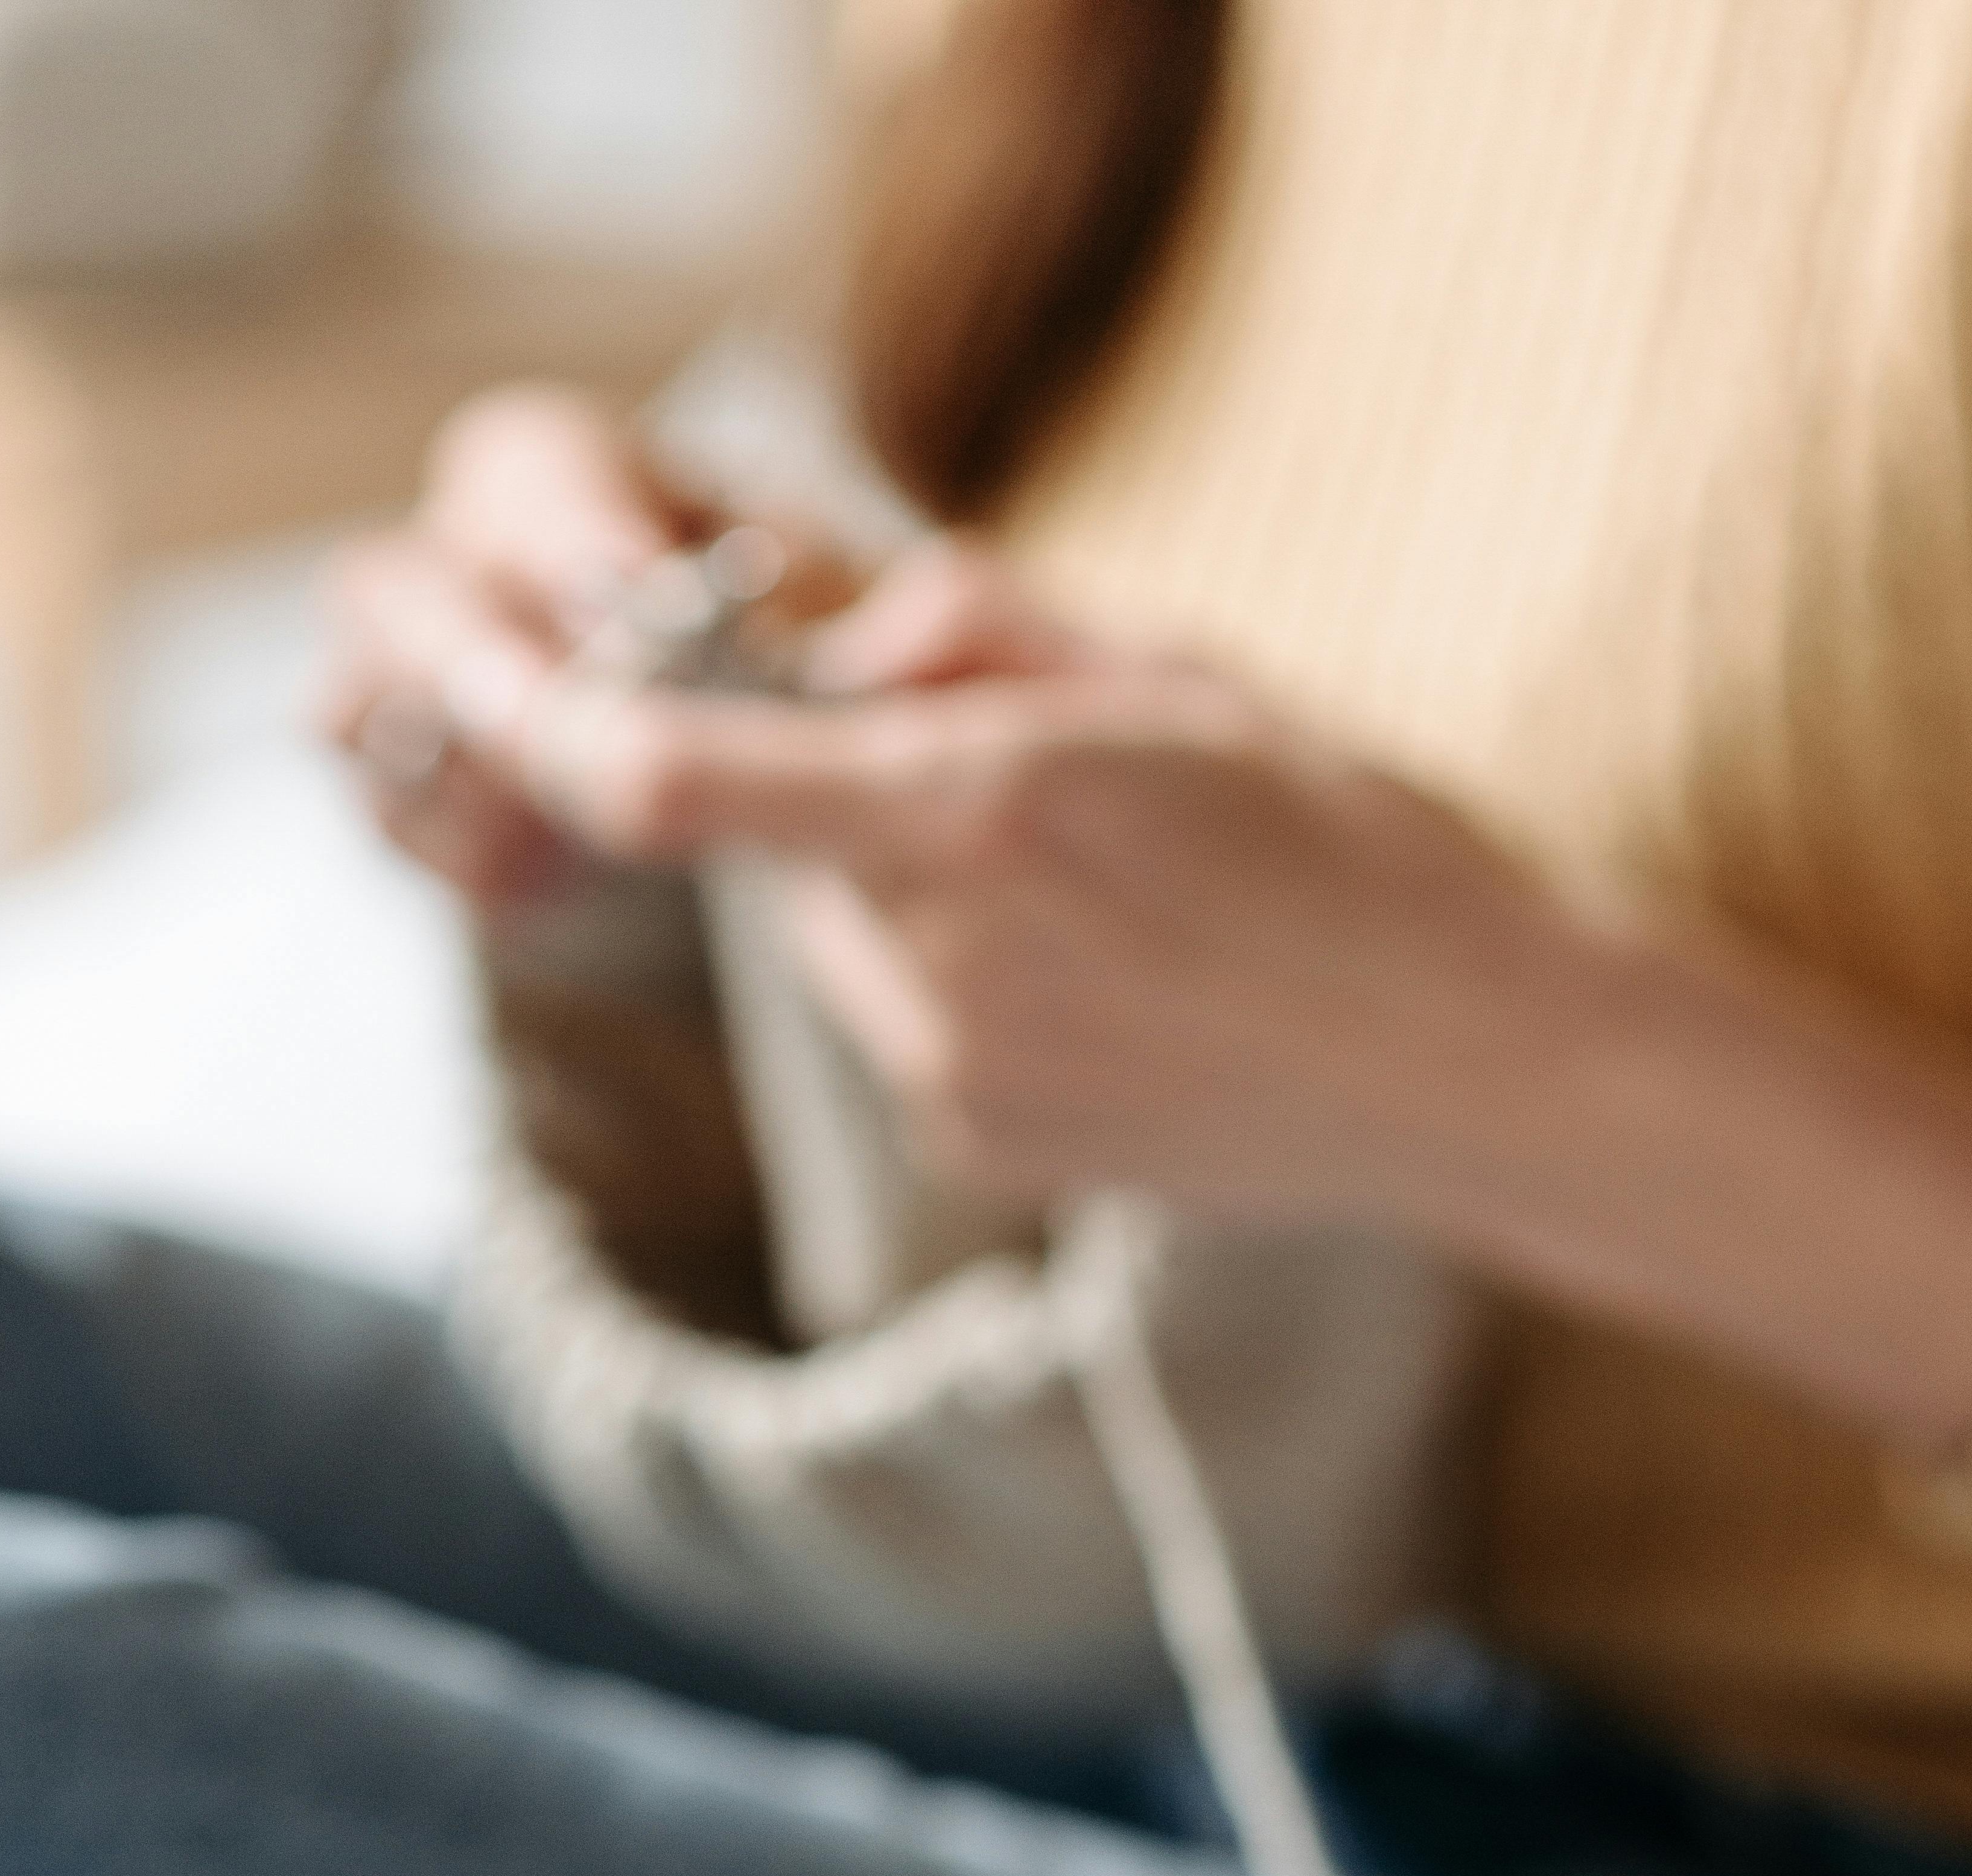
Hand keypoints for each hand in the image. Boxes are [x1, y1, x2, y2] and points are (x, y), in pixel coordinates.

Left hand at [370, 514, 1971, 1457]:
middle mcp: (946, 964)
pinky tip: (1114, 989)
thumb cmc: (1352, 844)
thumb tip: (827, 640)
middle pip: (778, 846)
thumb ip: (971, 635)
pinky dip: (961, 981)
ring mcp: (961, 1077)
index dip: (545, 723)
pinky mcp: (986, 1144)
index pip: (675, 782)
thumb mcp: (1173, 669)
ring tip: (1100, 906)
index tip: (491, 679)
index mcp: (987, 814)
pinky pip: (905, 1026)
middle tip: (1006, 784)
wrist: (1480, 1069)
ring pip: (841, 937)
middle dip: (841, 796)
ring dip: (910, 892)